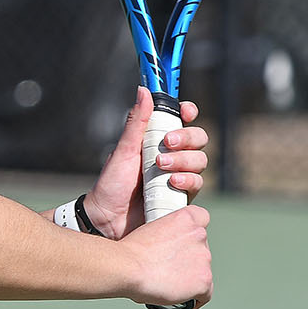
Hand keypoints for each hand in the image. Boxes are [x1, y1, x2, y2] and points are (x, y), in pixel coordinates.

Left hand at [83, 88, 209, 238]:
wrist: (107, 218)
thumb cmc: (112, 183)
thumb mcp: (124, 150)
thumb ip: (137, 122)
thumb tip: (144, 90)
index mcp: (157, 140)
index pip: (182, 120)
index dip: (188, 112)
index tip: (185, 111)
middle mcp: (172, 155)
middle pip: (198, 139)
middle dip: (187, 138)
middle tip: (166, 142)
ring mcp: (178, 175)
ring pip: (200, 161)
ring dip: (183, 160)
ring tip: (161, 166)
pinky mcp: (181, 196)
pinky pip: (197, 184)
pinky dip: (187, 180)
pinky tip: (173, 182)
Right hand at [119, 202, 213, 308]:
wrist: (128, 268)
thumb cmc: (131, 252)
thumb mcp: (150, 230)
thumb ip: (167, 237)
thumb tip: (166, 252)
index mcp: (186, 218)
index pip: (202, 218)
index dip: (192, 232)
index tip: (183, 242)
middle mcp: (200, 235)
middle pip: (202, 249)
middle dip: (189, 259)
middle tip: (169, 268)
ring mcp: (204, 258)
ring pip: (203, 271)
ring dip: (190, 278)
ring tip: (169, 285)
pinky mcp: (204, 280)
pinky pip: (204, 294)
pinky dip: (193, 298)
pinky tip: (179, 300)